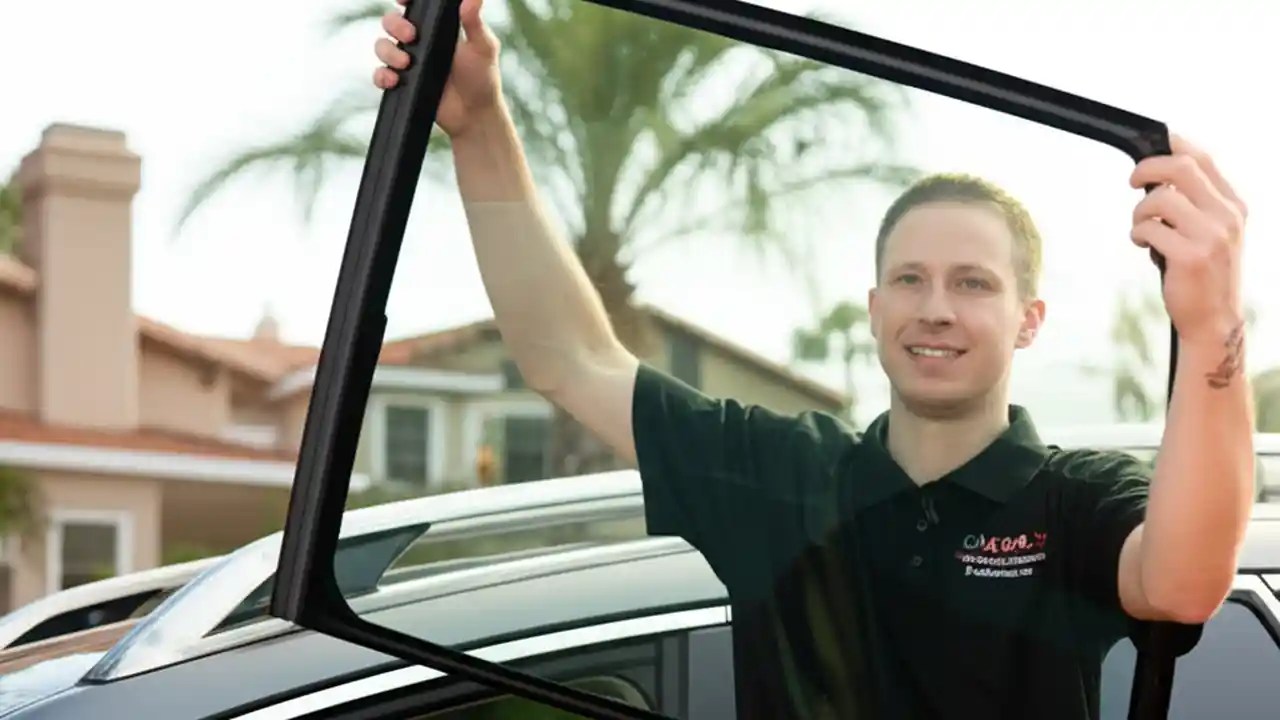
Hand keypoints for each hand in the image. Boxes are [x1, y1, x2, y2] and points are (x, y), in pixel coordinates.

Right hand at [372, 0, 503, 138]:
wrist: (474, 115)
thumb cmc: (483, 78)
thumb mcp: (482, 47)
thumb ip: (474, 22)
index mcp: (438, 27)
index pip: (415, 6)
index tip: (402, 0)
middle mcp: (420, 41)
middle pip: (391, 21)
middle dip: (394, 24)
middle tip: (411, 36)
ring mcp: (409, 62)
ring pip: (382, 46)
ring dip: (388, 51)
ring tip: (406, 63)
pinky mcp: (403, 83)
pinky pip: (380, 75)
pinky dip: (382, 76)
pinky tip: (395, 80)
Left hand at [1130, 134, 1247, 347]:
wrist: (1213, 319)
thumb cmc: (1203, 272)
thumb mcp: (1212, 232)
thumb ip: (1196, 203)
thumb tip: (1160, 174)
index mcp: (1233, 205)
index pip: (1202, 159)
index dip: (1173, 146)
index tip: (1152, 148)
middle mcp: (1226, 216)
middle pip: (1180, 168)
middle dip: (1147, 168)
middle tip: (1134, 181)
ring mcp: (1211, 236)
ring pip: (1159, 200)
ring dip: (1140, 212)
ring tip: (1142, 228)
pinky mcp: (1190, 256)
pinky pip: (1148, 230)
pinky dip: (1138, 234)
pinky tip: (1145, 244)